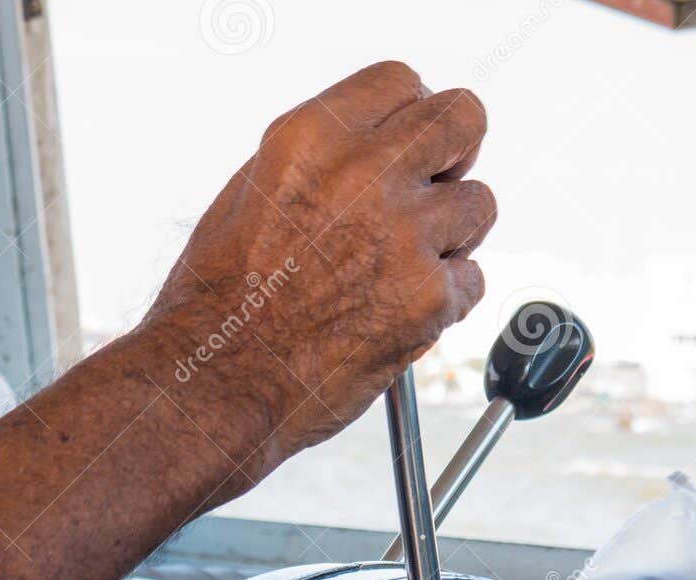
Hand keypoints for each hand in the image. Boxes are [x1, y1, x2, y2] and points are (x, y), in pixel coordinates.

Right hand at [143, 61, 495, 471]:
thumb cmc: (220, 300)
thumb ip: (324, 162)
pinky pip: (471, 281)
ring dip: (454, 234)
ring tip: (403, 267)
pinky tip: (396, 314)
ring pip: (479, 205)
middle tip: (437, 187)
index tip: (407, 147)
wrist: (215, 382)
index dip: (410, 117)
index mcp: (313, 137)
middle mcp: (363, 174)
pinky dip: (445, 300)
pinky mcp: (428, 297)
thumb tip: (376, 149)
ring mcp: (404, 235)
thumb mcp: (254, 193)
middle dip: (456, 153)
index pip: (402, 82)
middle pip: (463, 119)